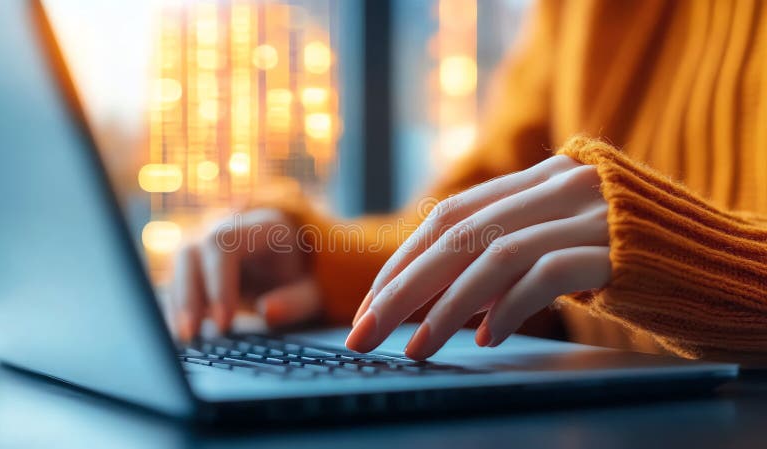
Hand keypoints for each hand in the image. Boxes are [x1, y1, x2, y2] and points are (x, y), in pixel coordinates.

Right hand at [170, 208, 320, 339]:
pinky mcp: (194, 262)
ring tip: (185, 339)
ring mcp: (207, 242)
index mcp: (262, 227)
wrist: (288, 261)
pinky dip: (175, 306)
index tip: (224, 323)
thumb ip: (297, 300)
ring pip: (178, 265)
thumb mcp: (312, 290)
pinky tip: (181, 333)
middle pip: (192, 251)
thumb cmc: (301, 277)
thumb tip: (268, 311)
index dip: (218, 283)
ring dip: (178, 303)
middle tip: (191, 335)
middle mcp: (228, 227)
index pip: (224, 244)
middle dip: (188, 295)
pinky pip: (176, 280)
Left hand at [346, 155, 610, 358]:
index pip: (450, 216)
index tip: (370, 305)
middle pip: (458, 234)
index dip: (403, 260)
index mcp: (537, 180)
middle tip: (364, 331)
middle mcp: (558, 186)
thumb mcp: (562, 242)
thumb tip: (442, 303)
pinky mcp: (617, 249)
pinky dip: (510, 307)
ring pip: (494, 254)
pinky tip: (487, 339)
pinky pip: (547, 274)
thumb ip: (509, 252)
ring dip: (446, 307)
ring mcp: (589, 213)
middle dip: (402, 286)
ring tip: (416, 349)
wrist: (716, 262)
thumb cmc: (627, 260)